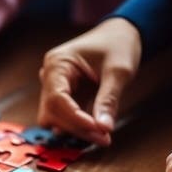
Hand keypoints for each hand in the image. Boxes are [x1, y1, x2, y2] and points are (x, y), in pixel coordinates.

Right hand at [38, 17, 141, 145]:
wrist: (121, 34)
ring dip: (76, 129)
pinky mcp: (64, 95)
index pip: (56, 99)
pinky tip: (98, 130)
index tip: (97, 130)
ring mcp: (55, 85)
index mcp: (58, 64)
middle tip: (103, 137)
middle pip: (51, 112)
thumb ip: (109, 100)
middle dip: (75, 127)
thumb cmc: (119, 45)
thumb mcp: (118, 71)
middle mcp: (50, 75)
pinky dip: (79, 125)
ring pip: (55, 118)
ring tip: (102, 135)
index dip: (74, 118)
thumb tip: (103, 129)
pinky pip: (65, 116)